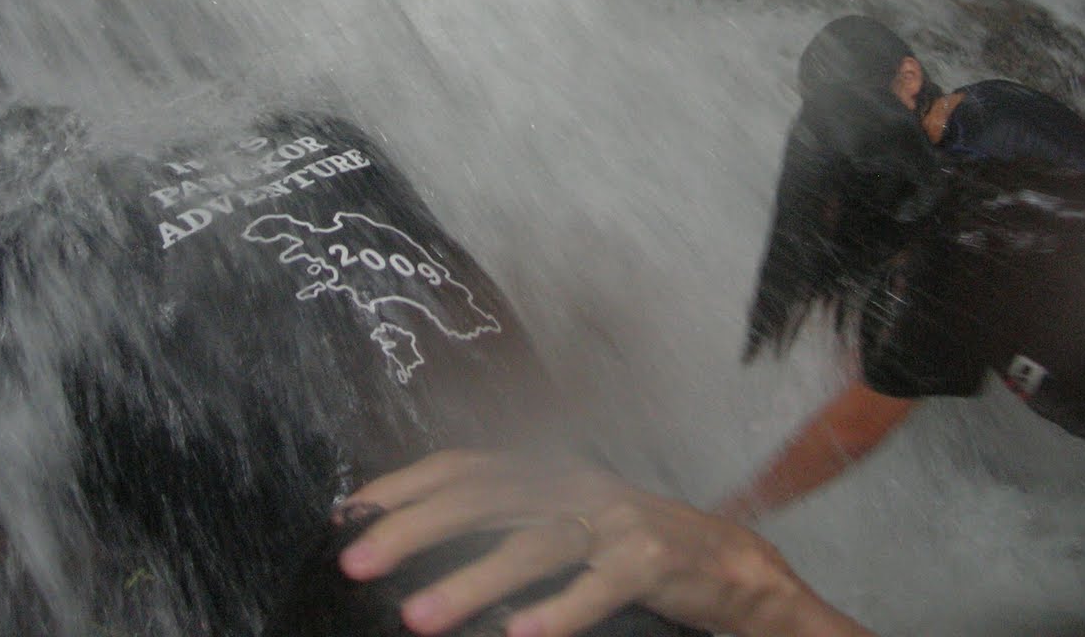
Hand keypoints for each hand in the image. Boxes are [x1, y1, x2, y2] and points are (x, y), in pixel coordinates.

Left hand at [337, 450, 873, 636]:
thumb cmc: (635, 554)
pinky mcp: (651, 561)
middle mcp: (576, 486)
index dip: (407, 483)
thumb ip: (510, 527)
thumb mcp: (568, 528)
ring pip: (532, 543)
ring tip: (419, 617)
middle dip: (415, 528)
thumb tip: (428, 552)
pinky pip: (597, 586)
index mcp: (550, 473)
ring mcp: (615, 520)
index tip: (351, 512)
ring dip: (471, 580)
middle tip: (359, 562)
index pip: (465, 466)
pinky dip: (557, 612)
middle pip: (484, 496)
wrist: (734, 567)